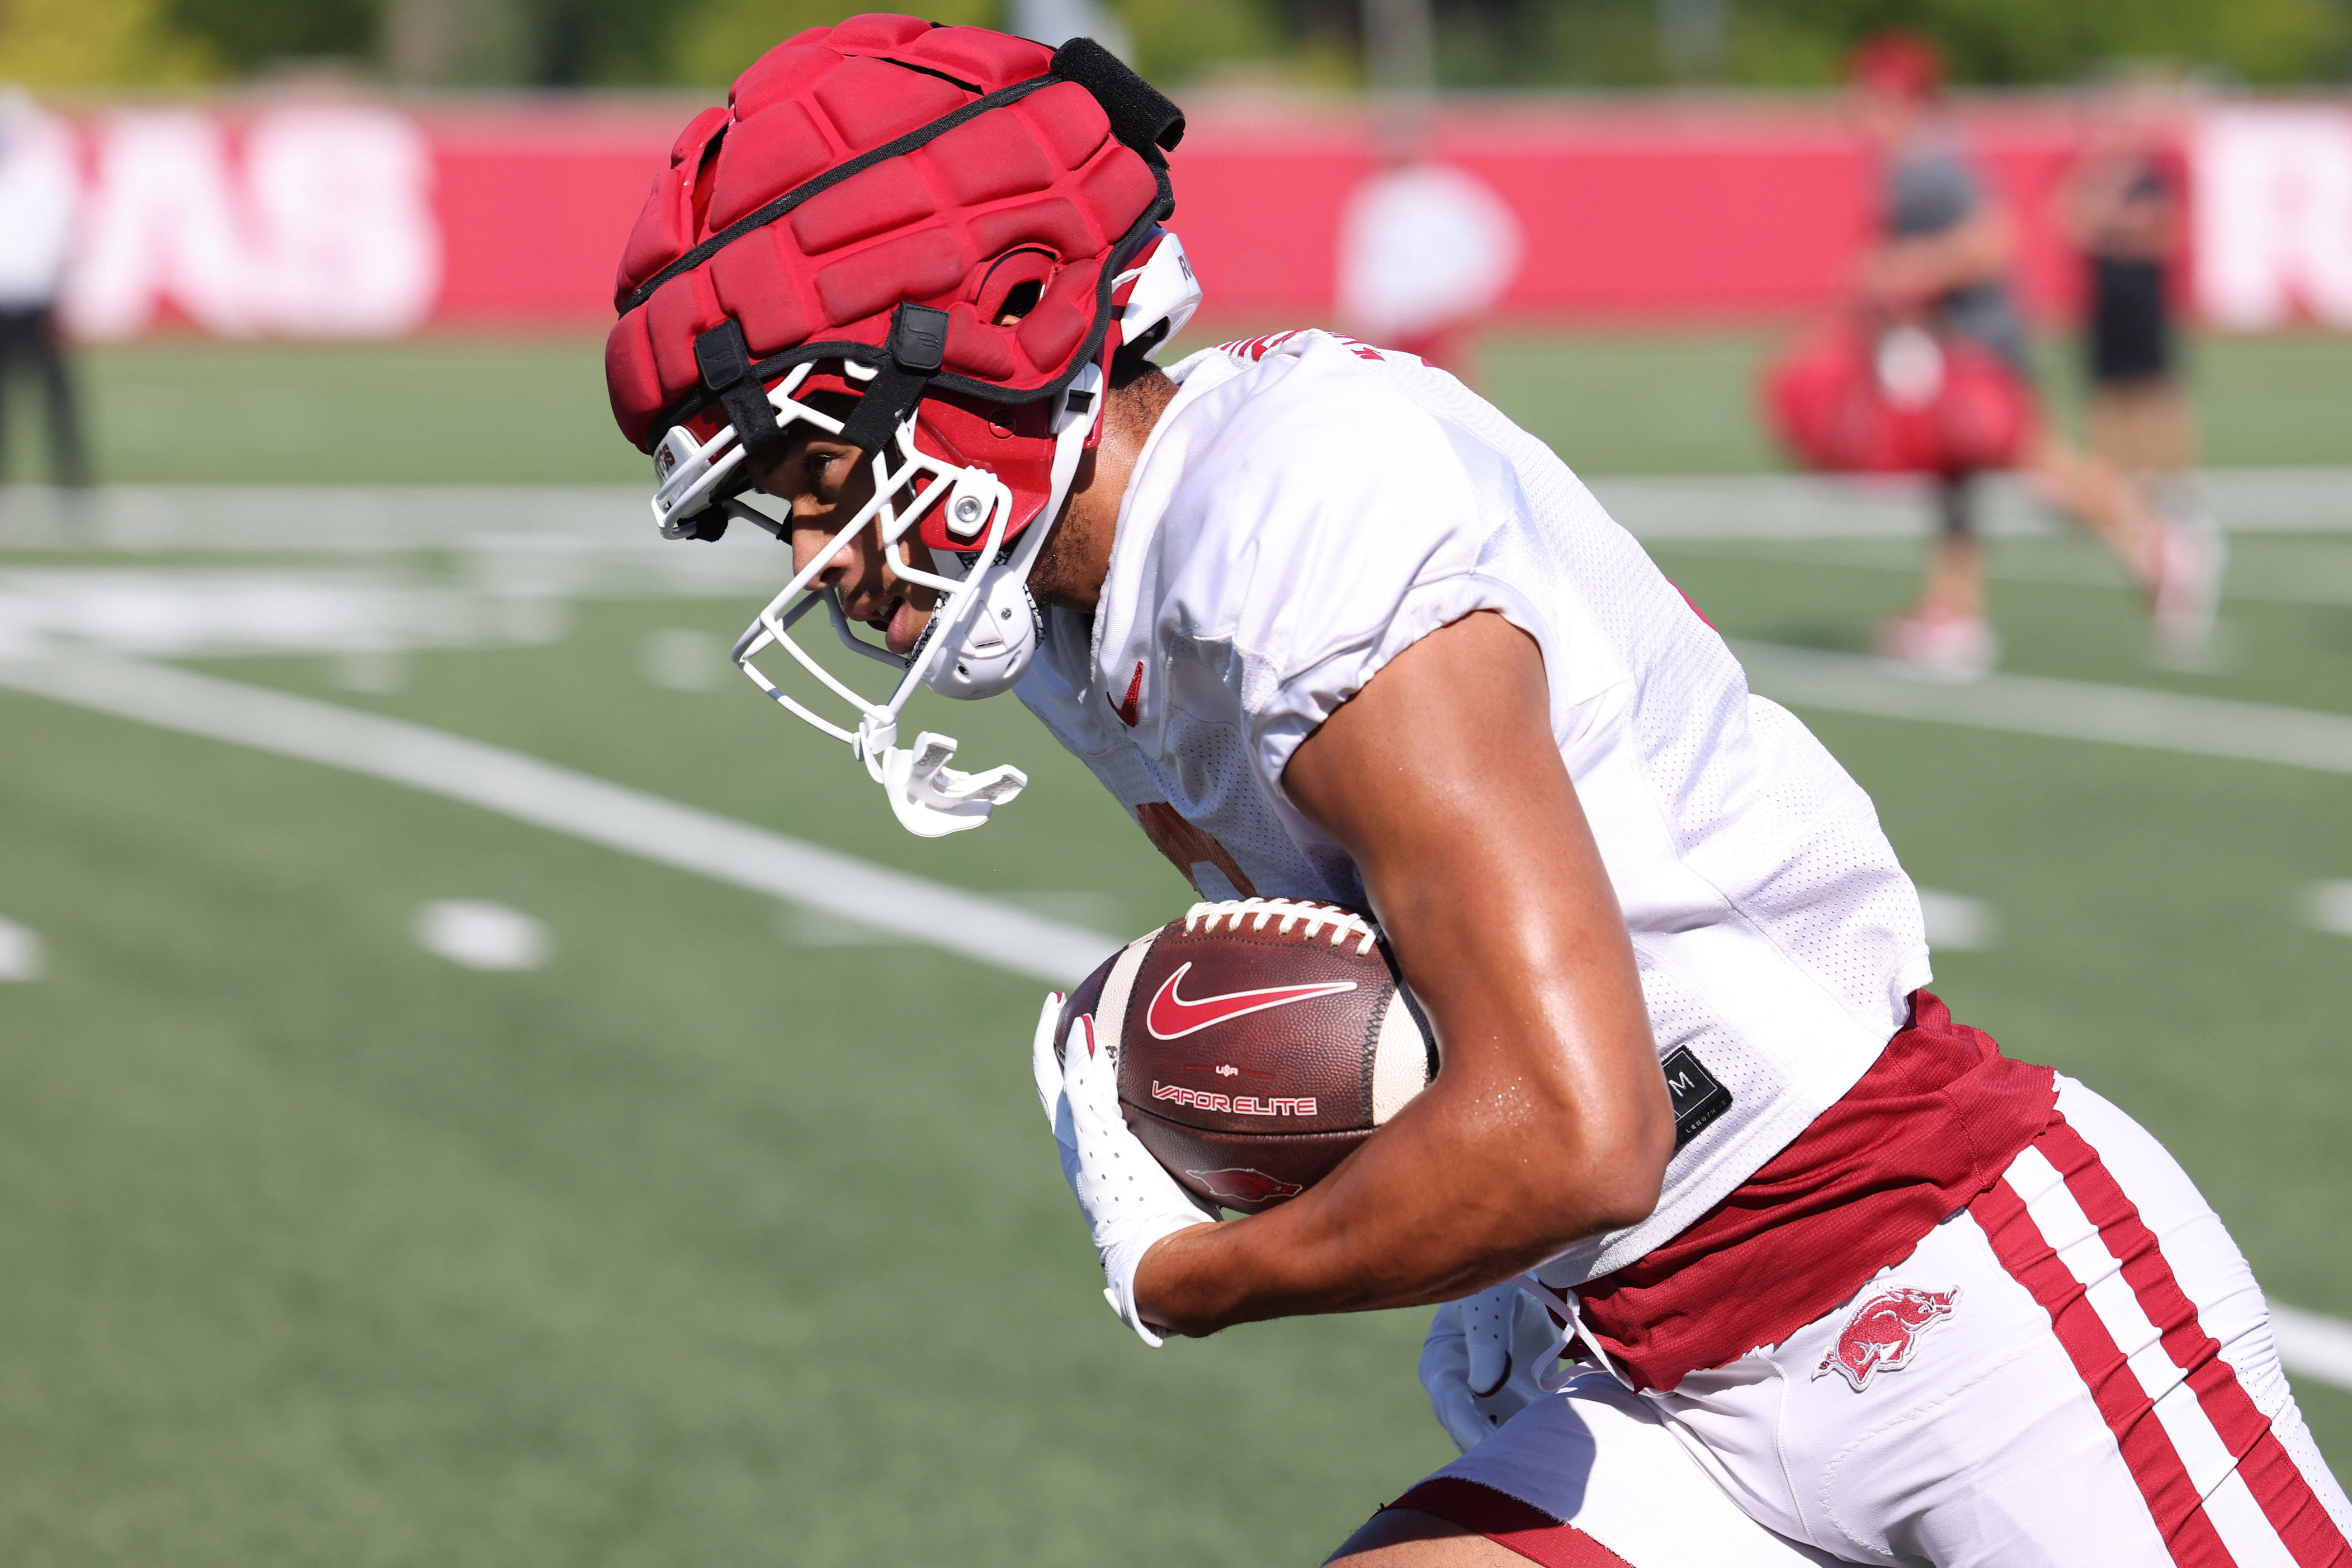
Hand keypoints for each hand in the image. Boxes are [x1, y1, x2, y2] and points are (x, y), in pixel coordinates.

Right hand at [1030, 990, 1217, 1345]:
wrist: (1164, 1266)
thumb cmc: (1183, 1231)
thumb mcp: (1190, 1180)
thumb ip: (1204, 1155)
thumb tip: (1264, 1136)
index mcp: (1096, 1160)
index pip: (1076, 1110)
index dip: (1071, 1075)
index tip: (1076, 1040)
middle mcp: (1081, 1154)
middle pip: (1053, 1091)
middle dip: (1048, 1049)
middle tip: (1054, 1007)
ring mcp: (1082, 1150)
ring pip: (1057, 1086)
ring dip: (1055, 1043)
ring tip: (1057, 1005)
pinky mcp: (1092, 1147)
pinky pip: (1081, 1092)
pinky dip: (1078, 1058)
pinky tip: (1083, 1025)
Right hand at [1418, 1280, 1560, 1452]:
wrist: (1527, 1287)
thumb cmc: (1497, 1286)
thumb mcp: (1489, 1302)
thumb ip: (1485, 1338)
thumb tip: (1483, 1388)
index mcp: (1441, 1364)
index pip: (1451, 1404)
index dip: (1468, 1426)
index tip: (1488, 1445)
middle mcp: (1460, 1392)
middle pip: (1471, 1432)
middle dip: (1493, 1452)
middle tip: (1519, 1470)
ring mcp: (1489, 1405)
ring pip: (1497, 1440)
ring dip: (1516, 1453)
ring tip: (1540, 1465)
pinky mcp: (1516, 1409)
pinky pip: (1524, 1434)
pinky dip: (1538, 1443)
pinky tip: (1557, 1451)